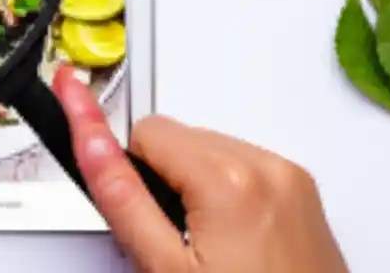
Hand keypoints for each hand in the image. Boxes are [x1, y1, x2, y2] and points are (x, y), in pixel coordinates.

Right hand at [52, 65, 348, 272]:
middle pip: (179, 138)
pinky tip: (230, 241)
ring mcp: (290, 178)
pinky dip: (226, 194)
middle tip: (171, 242)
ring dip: (195, 187)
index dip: (130, 175)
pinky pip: (244, 166)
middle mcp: (267, 167)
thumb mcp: (164, 266)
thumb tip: (87, 133)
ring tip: (204, 247)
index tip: (131, 202)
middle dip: (163, 182)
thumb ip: (120, 194)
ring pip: (210, 150)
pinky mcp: (302, 191)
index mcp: (229, 180)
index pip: (145, 131)